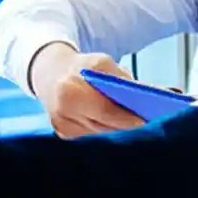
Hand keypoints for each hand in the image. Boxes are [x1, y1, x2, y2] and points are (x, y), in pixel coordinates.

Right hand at [29, 42, 143, 138]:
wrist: (50, 73)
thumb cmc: (81, 67)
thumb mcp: (101, 62)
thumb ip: (120, 78)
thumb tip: (142, 95)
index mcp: (70, 90)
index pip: (104, 110)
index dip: (126, 117)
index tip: (144, 120)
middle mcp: (62, 112)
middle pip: (103, 126)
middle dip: (126, 126)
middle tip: (147, 125)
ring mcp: (61, 127)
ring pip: (99, 133)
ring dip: (118, 130)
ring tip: (138, 126)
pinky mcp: (63, 134)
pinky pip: (92, 135)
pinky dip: (107, 130)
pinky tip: (120, 127)